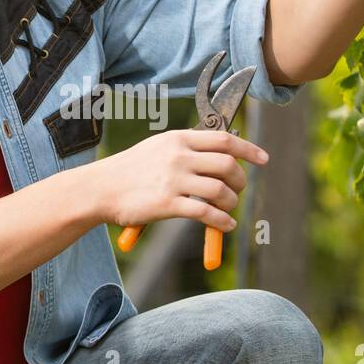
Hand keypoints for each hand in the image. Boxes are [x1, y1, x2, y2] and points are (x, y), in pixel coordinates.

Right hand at [92, 128, 268, 231]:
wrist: (100, 189)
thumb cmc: (130, 171)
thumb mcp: (158, 148)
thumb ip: (186, 149)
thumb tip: (219, 155)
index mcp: (178, 139)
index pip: (224, 139)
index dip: (249, 149)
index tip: (263, 159)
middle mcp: (178, 156)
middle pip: (227, 164)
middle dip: (241, 179)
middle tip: (239, 189)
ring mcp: (173, 179)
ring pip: (221, 190)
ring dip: (232, 202)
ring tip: (229, 209)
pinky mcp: (168, 204)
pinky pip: (207, 213)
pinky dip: (222, 221)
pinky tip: (225, 225)